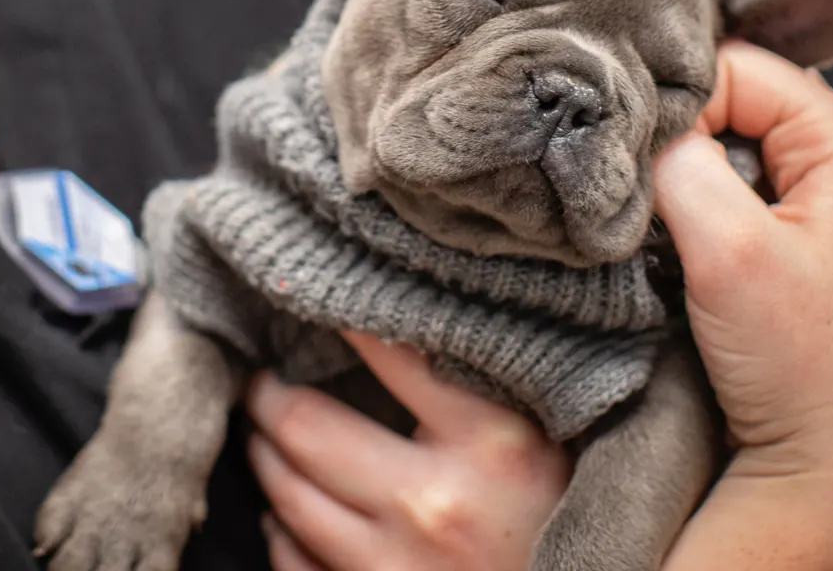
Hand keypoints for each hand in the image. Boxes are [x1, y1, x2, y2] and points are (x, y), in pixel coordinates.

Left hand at [245, 332, 569, 570]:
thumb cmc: (571, 521)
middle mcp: (435, 504)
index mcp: (492, 444)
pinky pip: (294, 562)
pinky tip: (285, 513)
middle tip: (262, 375)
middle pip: (305, 427)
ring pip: (288, 494)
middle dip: (269, 394)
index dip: (340, 312)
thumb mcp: (547, 443)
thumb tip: (404, 317)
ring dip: (264, 456)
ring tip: (264, 432)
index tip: (309, 289)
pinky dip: (281, 531)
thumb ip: (485, 386)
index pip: (388, 347)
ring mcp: (397, 567)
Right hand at [654, 40, 832, 569]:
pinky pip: (722, 183)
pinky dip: (685, 201)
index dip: (672, 97)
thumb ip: (680, 163)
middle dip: (670, 131)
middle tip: (626, 175)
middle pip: (725, 98)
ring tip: (647, 211)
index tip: (629, 146)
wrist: (824, 462)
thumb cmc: (802, 365)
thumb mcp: (730, 251)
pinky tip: (665, 233)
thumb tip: (630, 117)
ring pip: (718, 143)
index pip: (732, 65)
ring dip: (674, 171)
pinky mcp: (786, 233)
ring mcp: (814, 195)